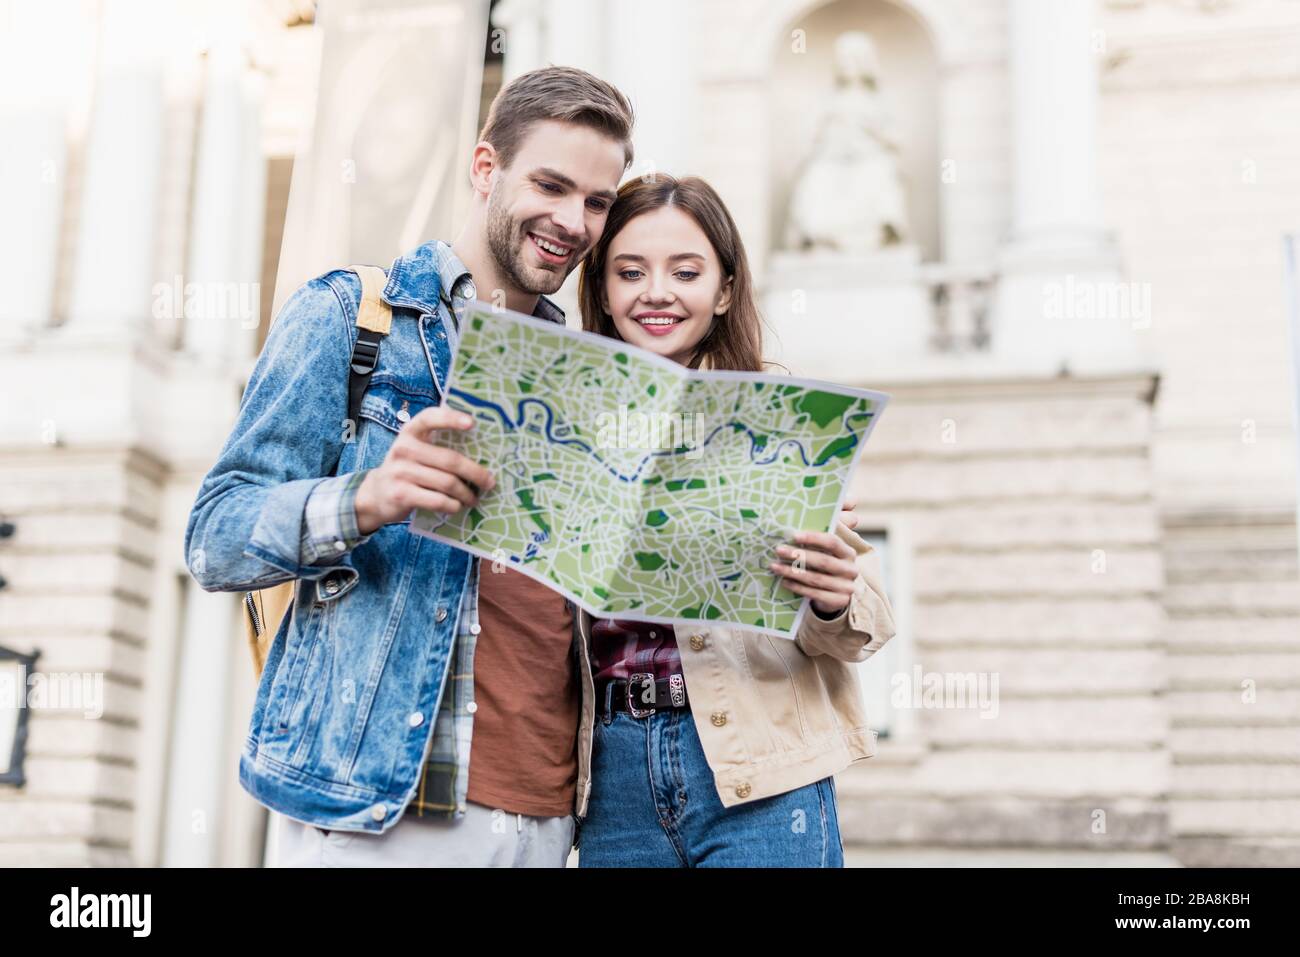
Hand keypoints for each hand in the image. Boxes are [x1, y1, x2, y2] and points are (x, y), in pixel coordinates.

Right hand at [354, 405, 494, 534]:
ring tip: (473, 499)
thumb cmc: (407, 469)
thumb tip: (481, 456)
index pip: (430, 418)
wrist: (375, 494)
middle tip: (489, 482)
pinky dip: (452, 505)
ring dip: (466, 494)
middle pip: (449, 460)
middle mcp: (403, 448)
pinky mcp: (401, 494)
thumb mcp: (416, 451)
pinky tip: (456, 506)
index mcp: (410, 432)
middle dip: (475, 473)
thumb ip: (438, 446)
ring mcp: (400, 471)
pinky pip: (436, 500)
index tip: (472, 423)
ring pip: (447, 483)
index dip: (451, 418)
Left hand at [769, 495, 859, 615]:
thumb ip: (837, 521)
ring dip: (793, 572)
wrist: (835, 592)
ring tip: (774, 566)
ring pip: (817, 579)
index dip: (813, 538)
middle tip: (778, 550)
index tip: (793, 535)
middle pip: (824, 562)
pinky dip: (798, 588)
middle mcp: (851, 569)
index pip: (833, 542)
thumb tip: (852, 498)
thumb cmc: (826, 561)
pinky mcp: (839, 601)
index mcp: (848, 551)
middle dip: (799, 555)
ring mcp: (846, 587)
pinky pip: (816, 594)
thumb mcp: (828, 543)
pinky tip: (784, 582)